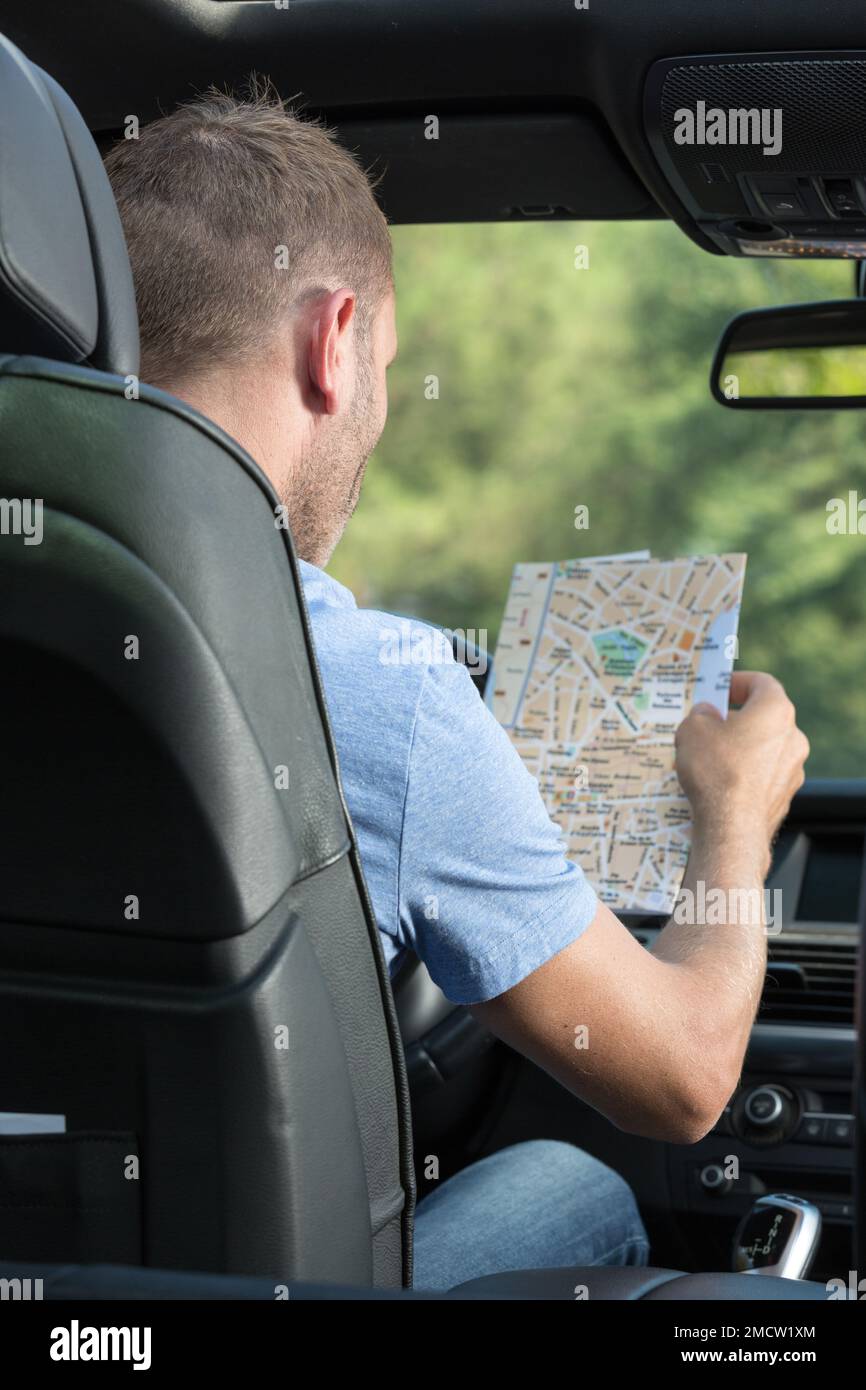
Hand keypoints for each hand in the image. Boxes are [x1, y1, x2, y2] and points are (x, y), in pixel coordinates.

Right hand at [675, 672, 809, 849]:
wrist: (732, 829)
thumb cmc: (716, 772)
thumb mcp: (692, 730)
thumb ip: (700, 714)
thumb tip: (707, 714)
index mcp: (775, 711)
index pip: (762, 683)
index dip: (739, 682)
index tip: (719, 688)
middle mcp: (792, 738)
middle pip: (764, 718)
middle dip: (736, 719)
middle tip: (708, 725)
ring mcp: (792, 770)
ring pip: (764, 750)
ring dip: (740, 749)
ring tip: (708, 759)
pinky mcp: (784, 797)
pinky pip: (762, 777)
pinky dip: (744, 775)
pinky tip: (719, 784)